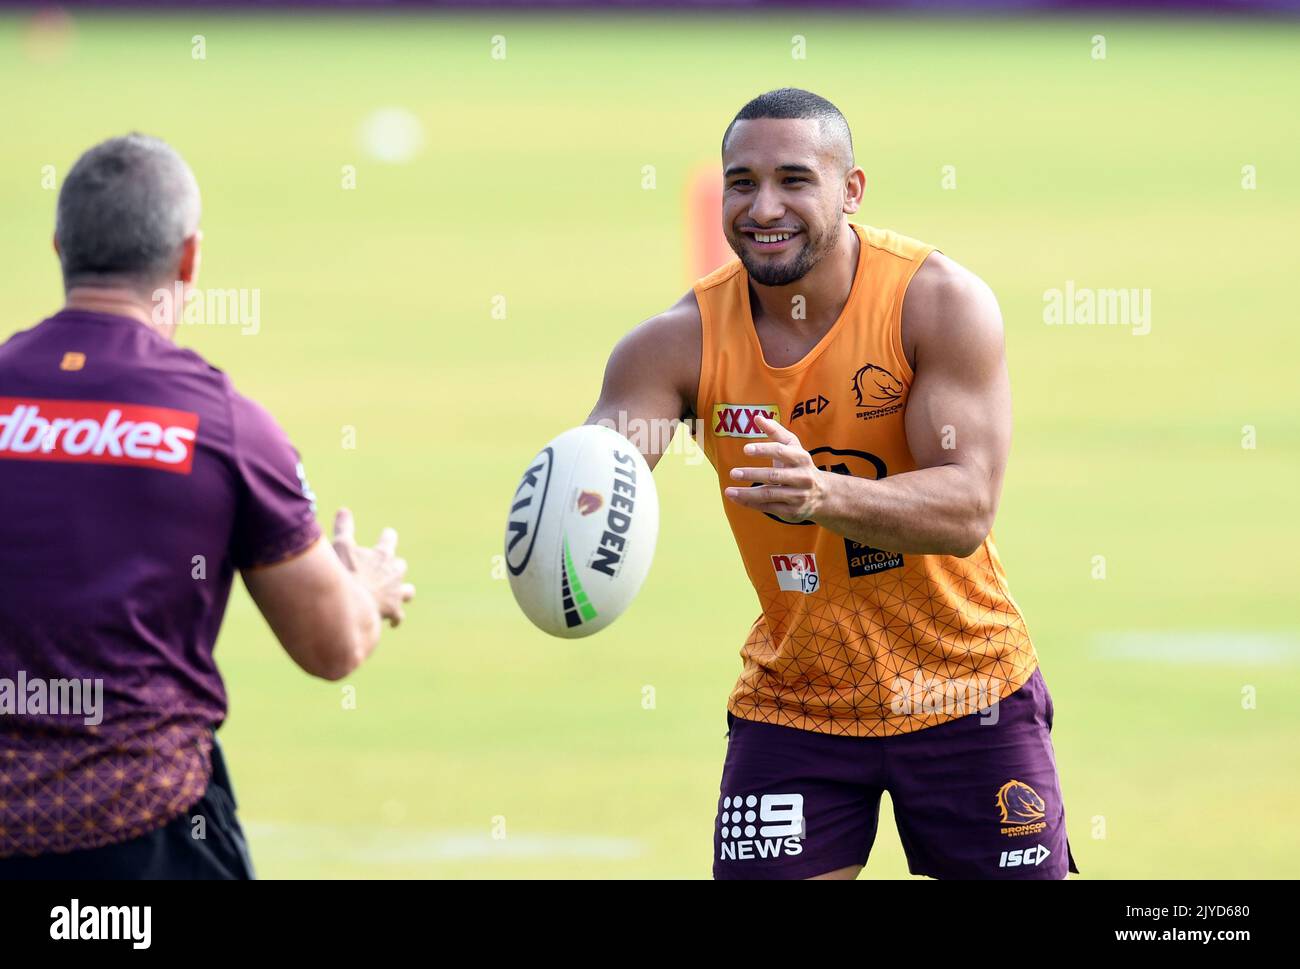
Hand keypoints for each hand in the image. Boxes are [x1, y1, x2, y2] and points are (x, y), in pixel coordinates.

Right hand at [332, 507, 414, 626]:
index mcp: (383, 554)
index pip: (389, 539)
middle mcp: (394, 572)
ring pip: (408, 591)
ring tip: (396, 596)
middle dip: (395, 566)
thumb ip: (344, 527)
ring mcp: (396, 592)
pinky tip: (391, 623)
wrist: (352, 602)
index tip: (387, 535)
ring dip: (403, 592)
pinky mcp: (394, 611)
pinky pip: (398, 617)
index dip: (387, 537)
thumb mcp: (341, 545)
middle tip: (387, 569)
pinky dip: (395, 619)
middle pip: (400, 565)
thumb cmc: (345, 572)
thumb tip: (344, 509)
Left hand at [723, 414, 827, 522]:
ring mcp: (797, 496)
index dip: (763, 450)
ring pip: (769, 494)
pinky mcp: (792, 511)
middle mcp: (802, 477)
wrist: (823, 495)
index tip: (745, 450)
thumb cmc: (800, 465)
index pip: (781, 452)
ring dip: (747, 493)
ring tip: (729, 491)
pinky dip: (751, 503)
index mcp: (801, 458)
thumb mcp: (792, 447)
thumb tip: (757, 417)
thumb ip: (775, 432)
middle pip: (774, 476)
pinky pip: (768, 507)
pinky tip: (737, 499)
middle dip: (752, 474)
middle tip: (733, 472)